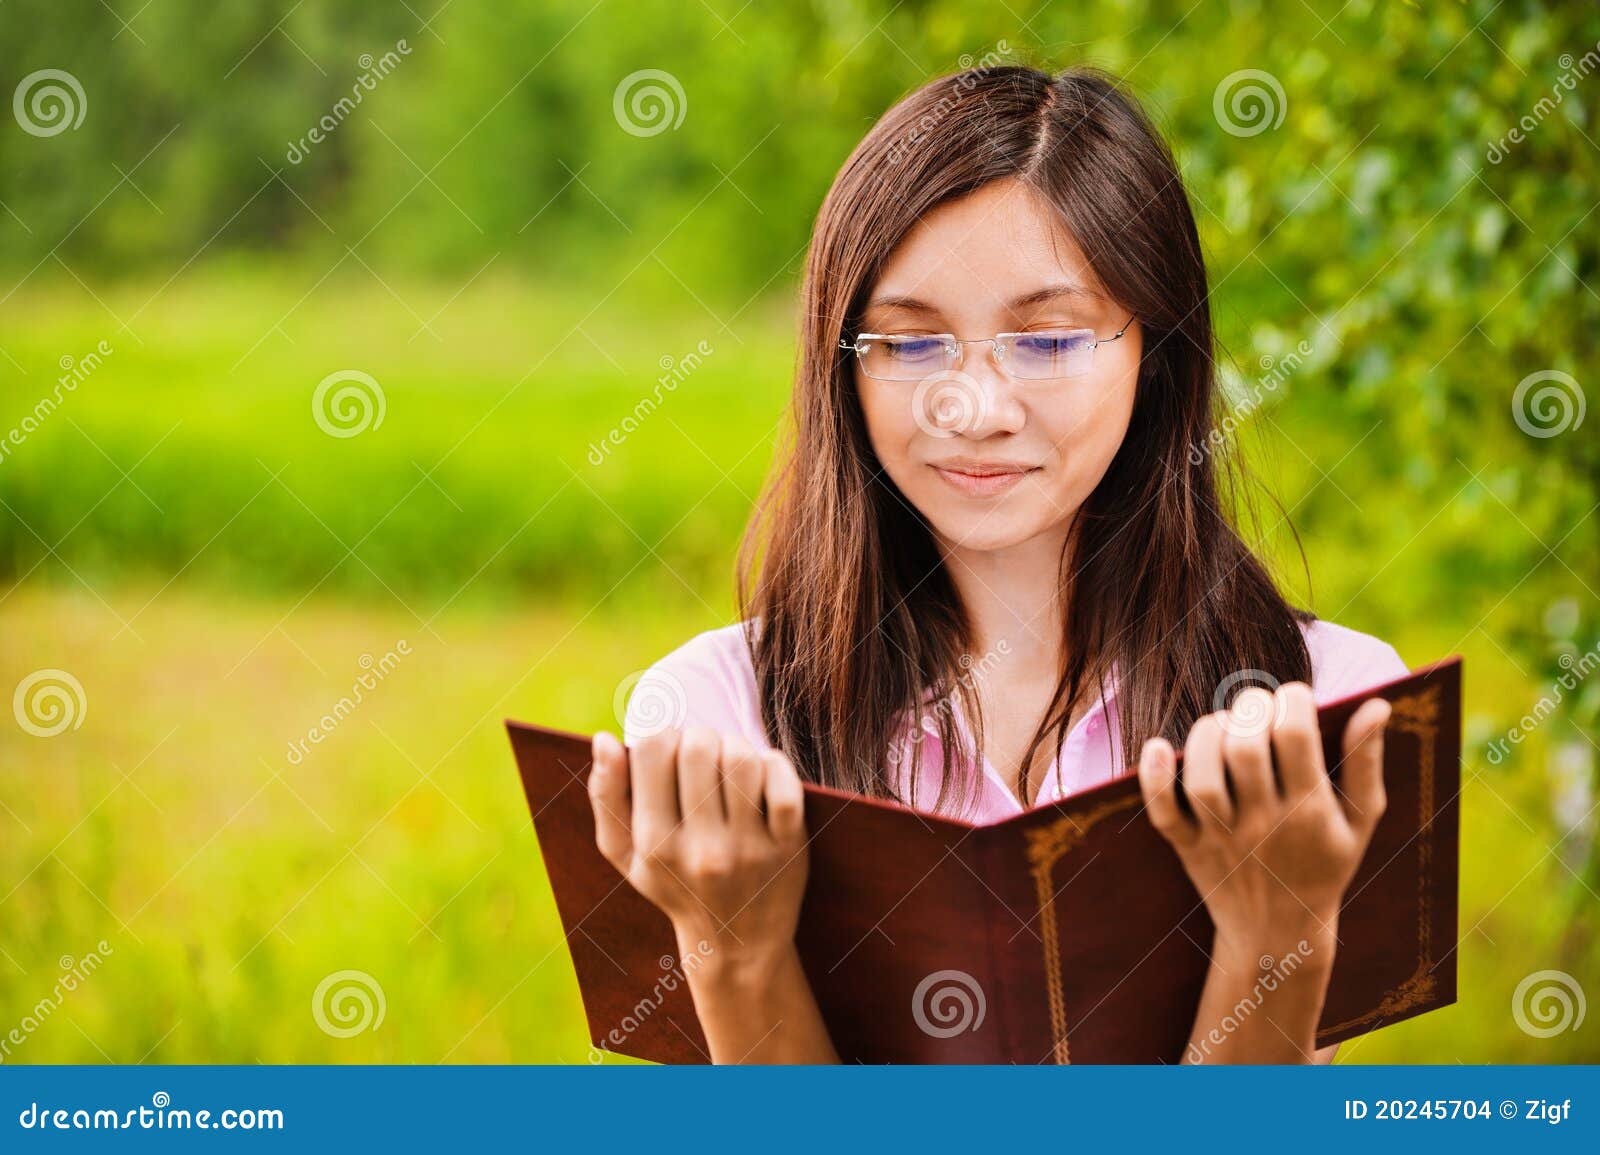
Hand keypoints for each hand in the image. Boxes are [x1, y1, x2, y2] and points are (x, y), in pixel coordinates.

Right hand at [587, 725, 808, 970]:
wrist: (738, 946)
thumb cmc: (675, 886)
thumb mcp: (626, 854)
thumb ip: (606, 795)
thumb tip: (603, 738)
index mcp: (655, 844)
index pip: (651, 749)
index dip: (659, 734)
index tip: (667, 749)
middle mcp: (701, 848)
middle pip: (698, 745)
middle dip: (698, 736)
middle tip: (700, 754)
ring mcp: (748, 848)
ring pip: (741, 758)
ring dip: (735, 746)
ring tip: (729, 765)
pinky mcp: (788, 846)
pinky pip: (783, 781)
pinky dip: (773, 763)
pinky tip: (761, 774)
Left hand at [1136, 683, 1391, 955]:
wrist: (1281, 933)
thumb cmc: (1325, 864)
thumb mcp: (1359, 820)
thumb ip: (1365, 761)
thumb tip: (1376, 704)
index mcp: (1310, 810)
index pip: (1296, 737)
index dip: (1292, 701)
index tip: (1294, 697)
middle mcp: (1264, 823)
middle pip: (1245, 750)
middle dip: (1249, 711)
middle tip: (1257, 708)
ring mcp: (1222, 838)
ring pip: (1204, 778)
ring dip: (1207, 736)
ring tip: (1224, 725)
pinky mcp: (1188, 849)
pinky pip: (1164, 814)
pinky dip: (1154, 780)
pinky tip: (1157, 746)